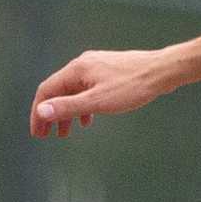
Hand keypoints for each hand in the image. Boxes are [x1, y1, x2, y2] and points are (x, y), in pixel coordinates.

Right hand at [28, 49, 173, 138]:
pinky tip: (88, 120)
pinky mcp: (108, 72)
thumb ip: (69, 107)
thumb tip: (41, 112)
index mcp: (75, 70)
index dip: (38, 113)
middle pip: (57, 91)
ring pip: (73, 92)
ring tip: (65, 133)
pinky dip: (83, 106)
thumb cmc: (132, 86)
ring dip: (67, 113)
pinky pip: (88, 90)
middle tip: (46, 136)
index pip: (46, 91)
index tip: (38, 134)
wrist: (162, 71)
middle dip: (50, 115)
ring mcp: (96, 67)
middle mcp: (82, 65)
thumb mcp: (98, 101)